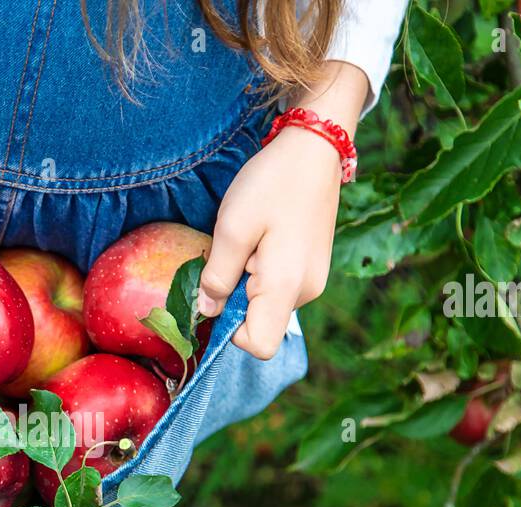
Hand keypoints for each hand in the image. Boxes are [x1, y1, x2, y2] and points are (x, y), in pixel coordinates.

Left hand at [197, 61, 368, 360]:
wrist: (315, 148)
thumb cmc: (272, 183)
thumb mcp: (232, 227)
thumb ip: (217, 276)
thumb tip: (206, 310)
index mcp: (286, 286)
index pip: (258, 345)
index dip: (229, 331)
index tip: (215, 294)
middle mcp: (306, 292)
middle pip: (260, 325)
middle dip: (233, 302)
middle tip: (229, 255)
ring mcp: (313, 281)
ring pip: (266, 306)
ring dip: (245, 285)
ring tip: (247, 241)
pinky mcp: (312, 269)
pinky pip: (277, 288)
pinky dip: (259, 275)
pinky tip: (260, 240)